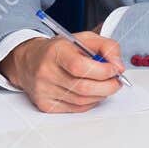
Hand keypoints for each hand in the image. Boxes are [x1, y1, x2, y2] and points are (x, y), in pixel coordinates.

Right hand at [1, 33, 124, 113]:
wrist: (30, 60)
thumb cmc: (59, 50)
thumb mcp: (84, 39)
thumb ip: (107, 47)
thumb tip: (118, 66)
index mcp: (56, 52)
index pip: (81, 66)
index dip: (103, 71)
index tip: (115, 69)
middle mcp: (47, 72)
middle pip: (84, 88)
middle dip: (108, 86)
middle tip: (117, 81)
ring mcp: (44, 91)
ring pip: (83, 101)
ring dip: (101, 94)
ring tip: (105, 85)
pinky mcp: (46, 105)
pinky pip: (76, 108)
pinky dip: (90, 102)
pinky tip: (91, 92)